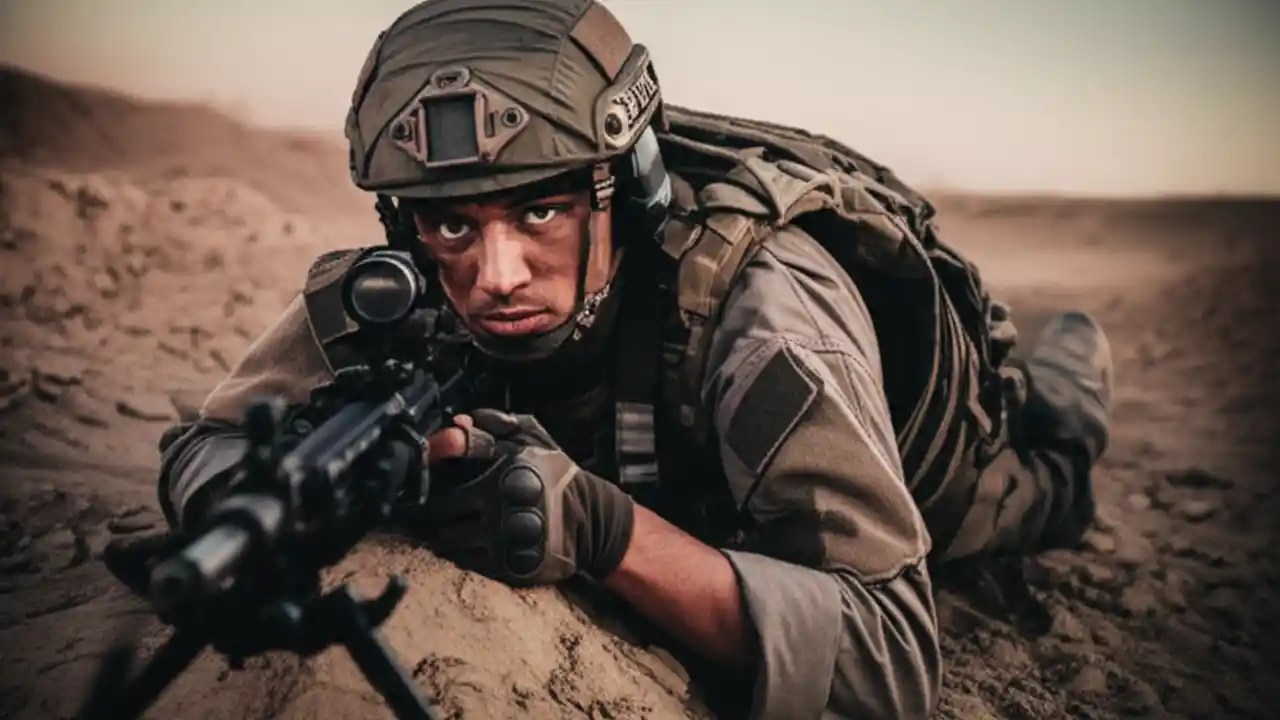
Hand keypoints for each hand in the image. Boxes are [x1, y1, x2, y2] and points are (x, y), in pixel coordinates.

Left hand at [422, 409, 634, 585]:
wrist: (589, 522)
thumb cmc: (553, 477)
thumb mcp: (532, 440)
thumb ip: (495, 424)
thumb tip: (456, 421)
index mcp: (504, 466)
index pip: (452, 454)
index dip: (435, 458)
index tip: (432, 464)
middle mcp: (499, 502)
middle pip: (441, 506)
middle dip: (438, 505)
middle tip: (441, 504)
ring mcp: (500, 536)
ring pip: (448, 536)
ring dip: (446, 530)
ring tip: (456, 524)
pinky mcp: (503, 565)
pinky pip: (464, 559)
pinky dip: (461, 550)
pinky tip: (471, 541)